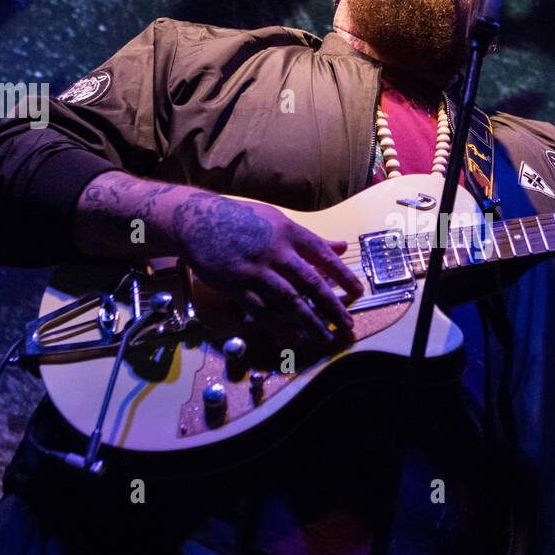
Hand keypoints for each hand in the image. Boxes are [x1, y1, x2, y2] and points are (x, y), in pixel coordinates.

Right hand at [170, 191, 363, 348]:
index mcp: (289, 232)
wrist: (197, 220)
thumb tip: (342, 246)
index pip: (324, 255)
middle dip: (333, 307)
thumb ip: (309, 238)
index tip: (358, 291)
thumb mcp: (277, 220)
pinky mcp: (237, 287)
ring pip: (290, 302)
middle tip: (347, 324)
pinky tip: (296, 336)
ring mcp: (256, 271)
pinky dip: (282, 326)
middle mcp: (276, 252)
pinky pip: (264, 312)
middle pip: (311, 284)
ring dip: (311, 322)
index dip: (343, 275)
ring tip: (325, 336)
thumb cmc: (240, 218)